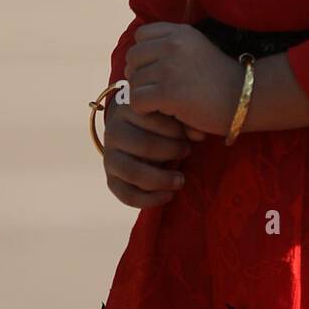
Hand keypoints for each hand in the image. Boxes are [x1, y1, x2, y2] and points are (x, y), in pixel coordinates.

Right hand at [102, 93, 203, 208]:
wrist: (139, 132)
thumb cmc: (163, 122)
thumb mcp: (173, 114)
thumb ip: (186, 120)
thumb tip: (199, 135)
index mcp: (128, 108)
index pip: (151, 119)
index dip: (176, 130)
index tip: (194, 135)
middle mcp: (113, 131)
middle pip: (143, 146)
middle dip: (171, 151)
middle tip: (188, 152)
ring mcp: (109, 156)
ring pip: (132, 172)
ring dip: (160, 179)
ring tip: (180, 180)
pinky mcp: (111, 179)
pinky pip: (126, 194)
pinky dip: (149, 200)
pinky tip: (168, 195)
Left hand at [124, 22, 244, 136]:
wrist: (245, 98)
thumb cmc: (221, 79)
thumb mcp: (197, 49)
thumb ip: (171, 47)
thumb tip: (133, 62)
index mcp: (180, 32)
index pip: (141, 36)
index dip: (144, 54)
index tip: (156, 69)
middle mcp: (172, 45)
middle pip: (133, 57)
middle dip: (139, 75)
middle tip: (156, 89)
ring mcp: (169, 68)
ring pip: (133, 81)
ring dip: (144, 95)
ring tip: (164, 103)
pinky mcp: (167, 92)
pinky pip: (137, 101)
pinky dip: (146, 110)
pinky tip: (164, 112)